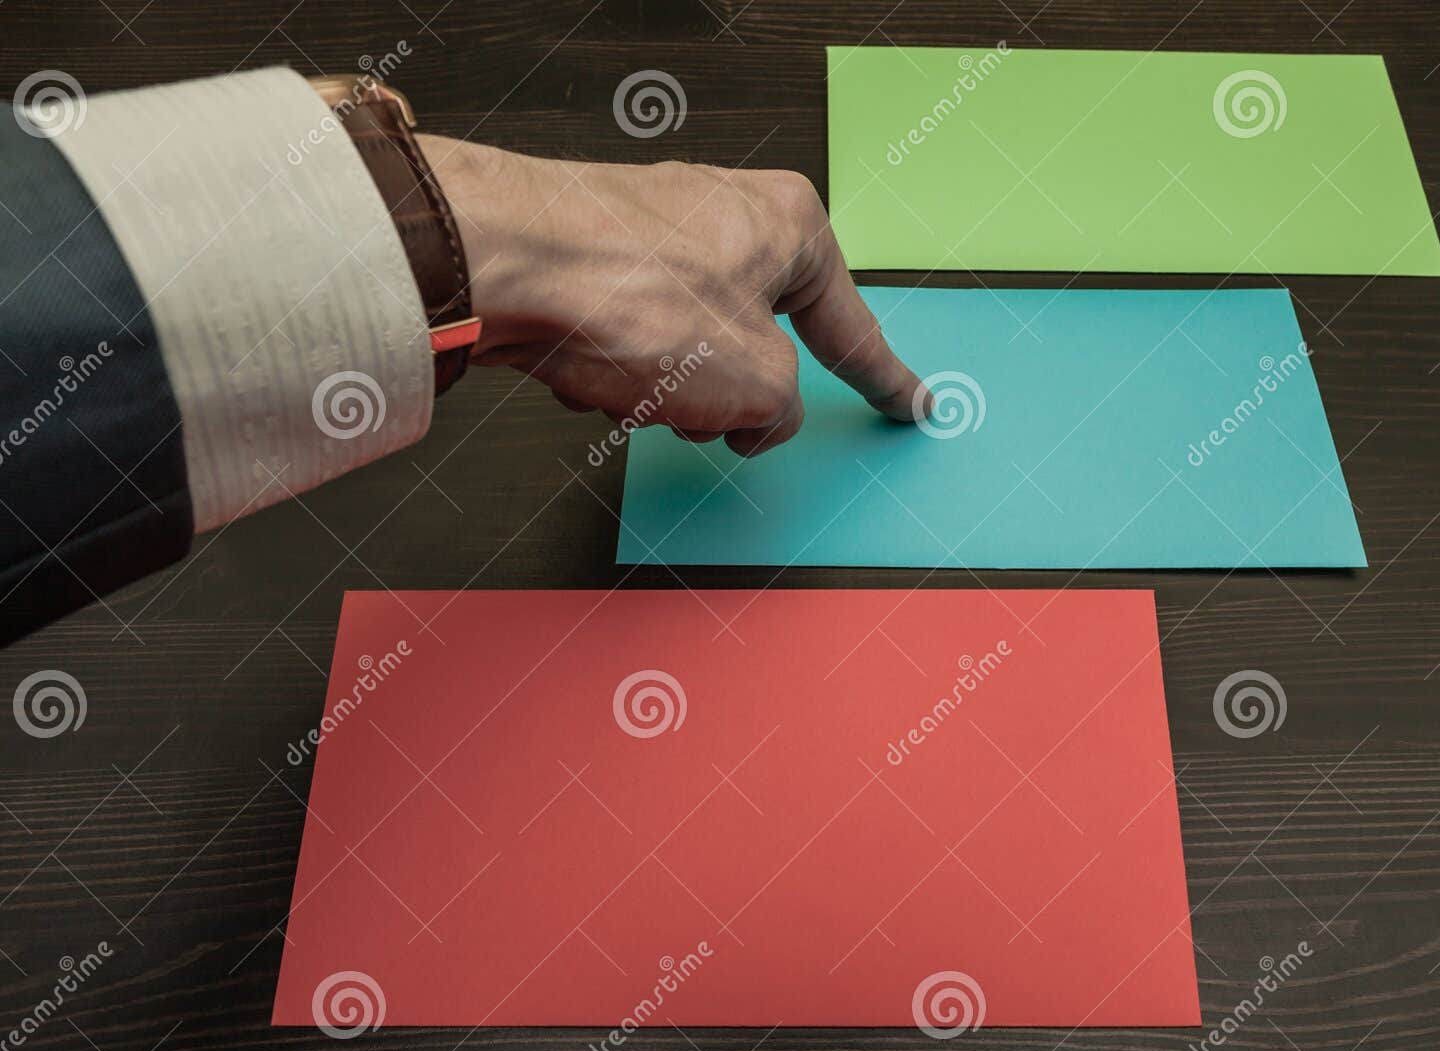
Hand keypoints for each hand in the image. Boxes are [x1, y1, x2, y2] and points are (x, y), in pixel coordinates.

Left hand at [418, 135, 922, 455]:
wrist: (500, 266)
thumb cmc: (628, 296)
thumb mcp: (758, 383)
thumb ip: (782, 408)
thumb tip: (758, 416)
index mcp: (787, 224)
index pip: (850, 323)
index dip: (882, 376)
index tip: (909, 400)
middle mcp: (722, 213)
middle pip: (757, 340)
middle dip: (729, 392)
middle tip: (709, 414)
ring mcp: (652, 230)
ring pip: (688, 348)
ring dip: (664, 388)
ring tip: (632, 388)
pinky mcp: (590, 255)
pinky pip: (628, 338)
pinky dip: (614, 368)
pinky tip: (586, 369)